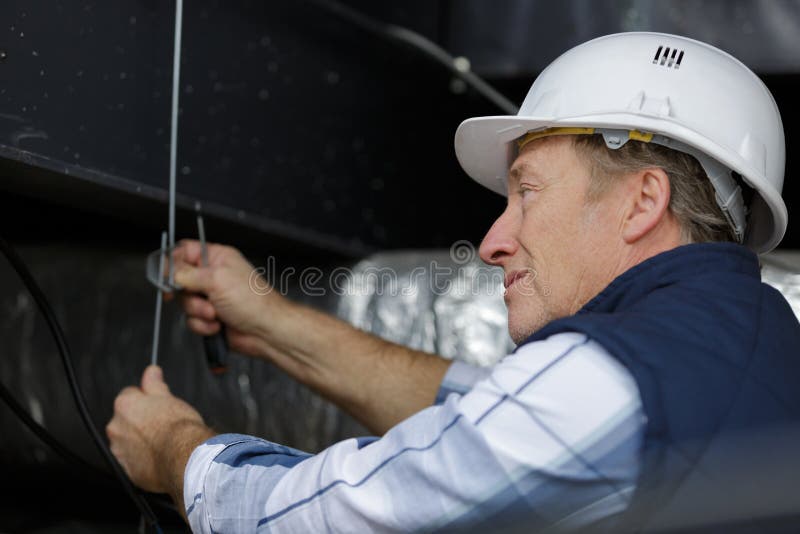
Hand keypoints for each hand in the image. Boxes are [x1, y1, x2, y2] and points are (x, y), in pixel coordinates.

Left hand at [106, 366, 214, 494]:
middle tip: (161, 423)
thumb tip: (151, 371)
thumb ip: (154, 384)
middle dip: (139, 420)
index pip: (129, 394)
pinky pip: (132, 461)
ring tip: (161, 442)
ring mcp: (120, 450)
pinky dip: (141, 459)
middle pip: (125, 419)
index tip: (157, 404)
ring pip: (127, 440)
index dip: (146, 399)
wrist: (185, 457)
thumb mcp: (169, 397)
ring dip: (138, 440)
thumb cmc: (179, 427)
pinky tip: (158, 456)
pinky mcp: (127, 470)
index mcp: (125, 405)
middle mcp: (116, 427)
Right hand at [170, 240, 284, 356]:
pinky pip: (192, 320)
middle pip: (180, 280)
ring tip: (215, 313)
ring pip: (185, 303)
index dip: (172, 262)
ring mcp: (211, 297)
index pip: (184, 251)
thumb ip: (187, 274)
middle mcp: (213, 275)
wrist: (265, 331)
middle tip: (202, 297)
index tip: (169, 276)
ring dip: (198, 311)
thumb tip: (170, 273)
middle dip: (189, 294)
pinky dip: (202, 325)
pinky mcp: (210, 316)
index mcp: (217, 257)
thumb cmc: (253, 301)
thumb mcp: (217, 279)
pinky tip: (218, 324)